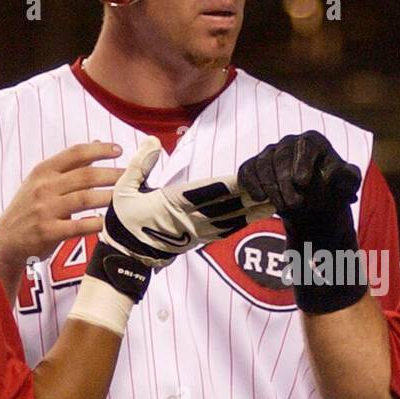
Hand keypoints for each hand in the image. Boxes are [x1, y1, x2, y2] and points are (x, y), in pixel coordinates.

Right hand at [0, 140, 120, 270]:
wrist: (4, 241)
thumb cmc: (28, 210)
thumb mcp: (41, 182)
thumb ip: (69, 165)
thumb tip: (96, 143)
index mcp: (43, 171)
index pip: (75, 153)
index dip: (100, 150)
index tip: (119, 150)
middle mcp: (44, 187)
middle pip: (86, 176)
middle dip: (113, 175)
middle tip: (132, 178)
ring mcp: (45, 209)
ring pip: (85, 198)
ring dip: (109, 198)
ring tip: (127, 199)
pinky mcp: (48, 232)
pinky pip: (78, 226)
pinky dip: (96, 224)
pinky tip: (109, 223)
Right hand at [100, 135, 267, 268]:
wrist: (125, 257)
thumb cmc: (123, 221)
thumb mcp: (124, 189)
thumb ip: (140, 165)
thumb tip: (153, 141)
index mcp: (172, 204)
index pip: (206, 191)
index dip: (229, 184)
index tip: (247, 176)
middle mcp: (189, 219)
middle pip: (226, 204)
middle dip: (251, 195)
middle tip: (274, 184)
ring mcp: (195, 231)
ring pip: (230, 218)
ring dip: (253, 209)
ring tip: (276, 199)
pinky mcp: (198, 240)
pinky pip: (225, 230)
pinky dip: (243, 221)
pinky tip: (257, 215)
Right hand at [237, 131, 360, 229]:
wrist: (313, 200)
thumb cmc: (332, 188)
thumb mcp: (347, 184)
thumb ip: (349, 178)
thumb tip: (338, 175)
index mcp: (313, 141)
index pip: (305, 145)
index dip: (302, 161)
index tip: (302, 182)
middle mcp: (289, 142)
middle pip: (281, 155)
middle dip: (285, 181)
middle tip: (295, 204)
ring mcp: (270, 153)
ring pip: (263, 164)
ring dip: (271, 187)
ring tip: (283, 207)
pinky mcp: (254, 165)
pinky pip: (247, 170)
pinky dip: (251, 184)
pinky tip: (261, 199)